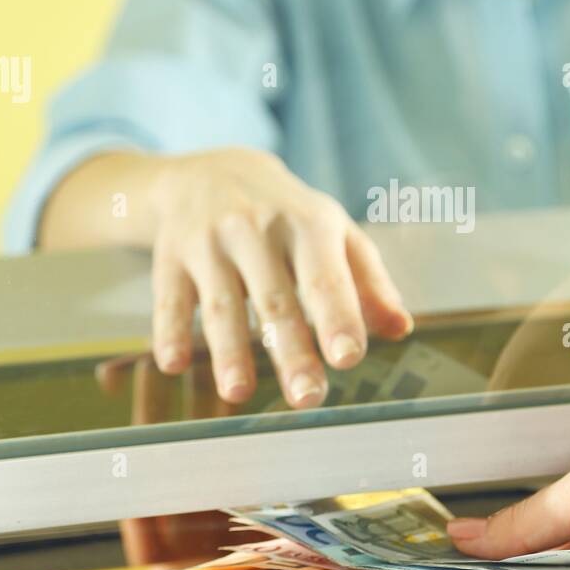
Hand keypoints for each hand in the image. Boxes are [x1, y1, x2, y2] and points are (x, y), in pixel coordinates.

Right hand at [147, 148, 411, 405]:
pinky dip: (169, 331)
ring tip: (239, 393)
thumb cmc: (288, 215)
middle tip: (308, 397)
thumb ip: (369, 281)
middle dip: (291, 350)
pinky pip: (170, 298)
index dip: (337, 317)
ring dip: (229, 350)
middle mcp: (257, 228)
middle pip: (275, 299)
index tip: (348, 357)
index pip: (324, 276)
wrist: (211, 171)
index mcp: (308, 222)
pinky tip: (174, 364)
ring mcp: (210, 241)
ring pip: (221, 303)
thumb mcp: (334, 233)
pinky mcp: (171, 255)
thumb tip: (400, 329)